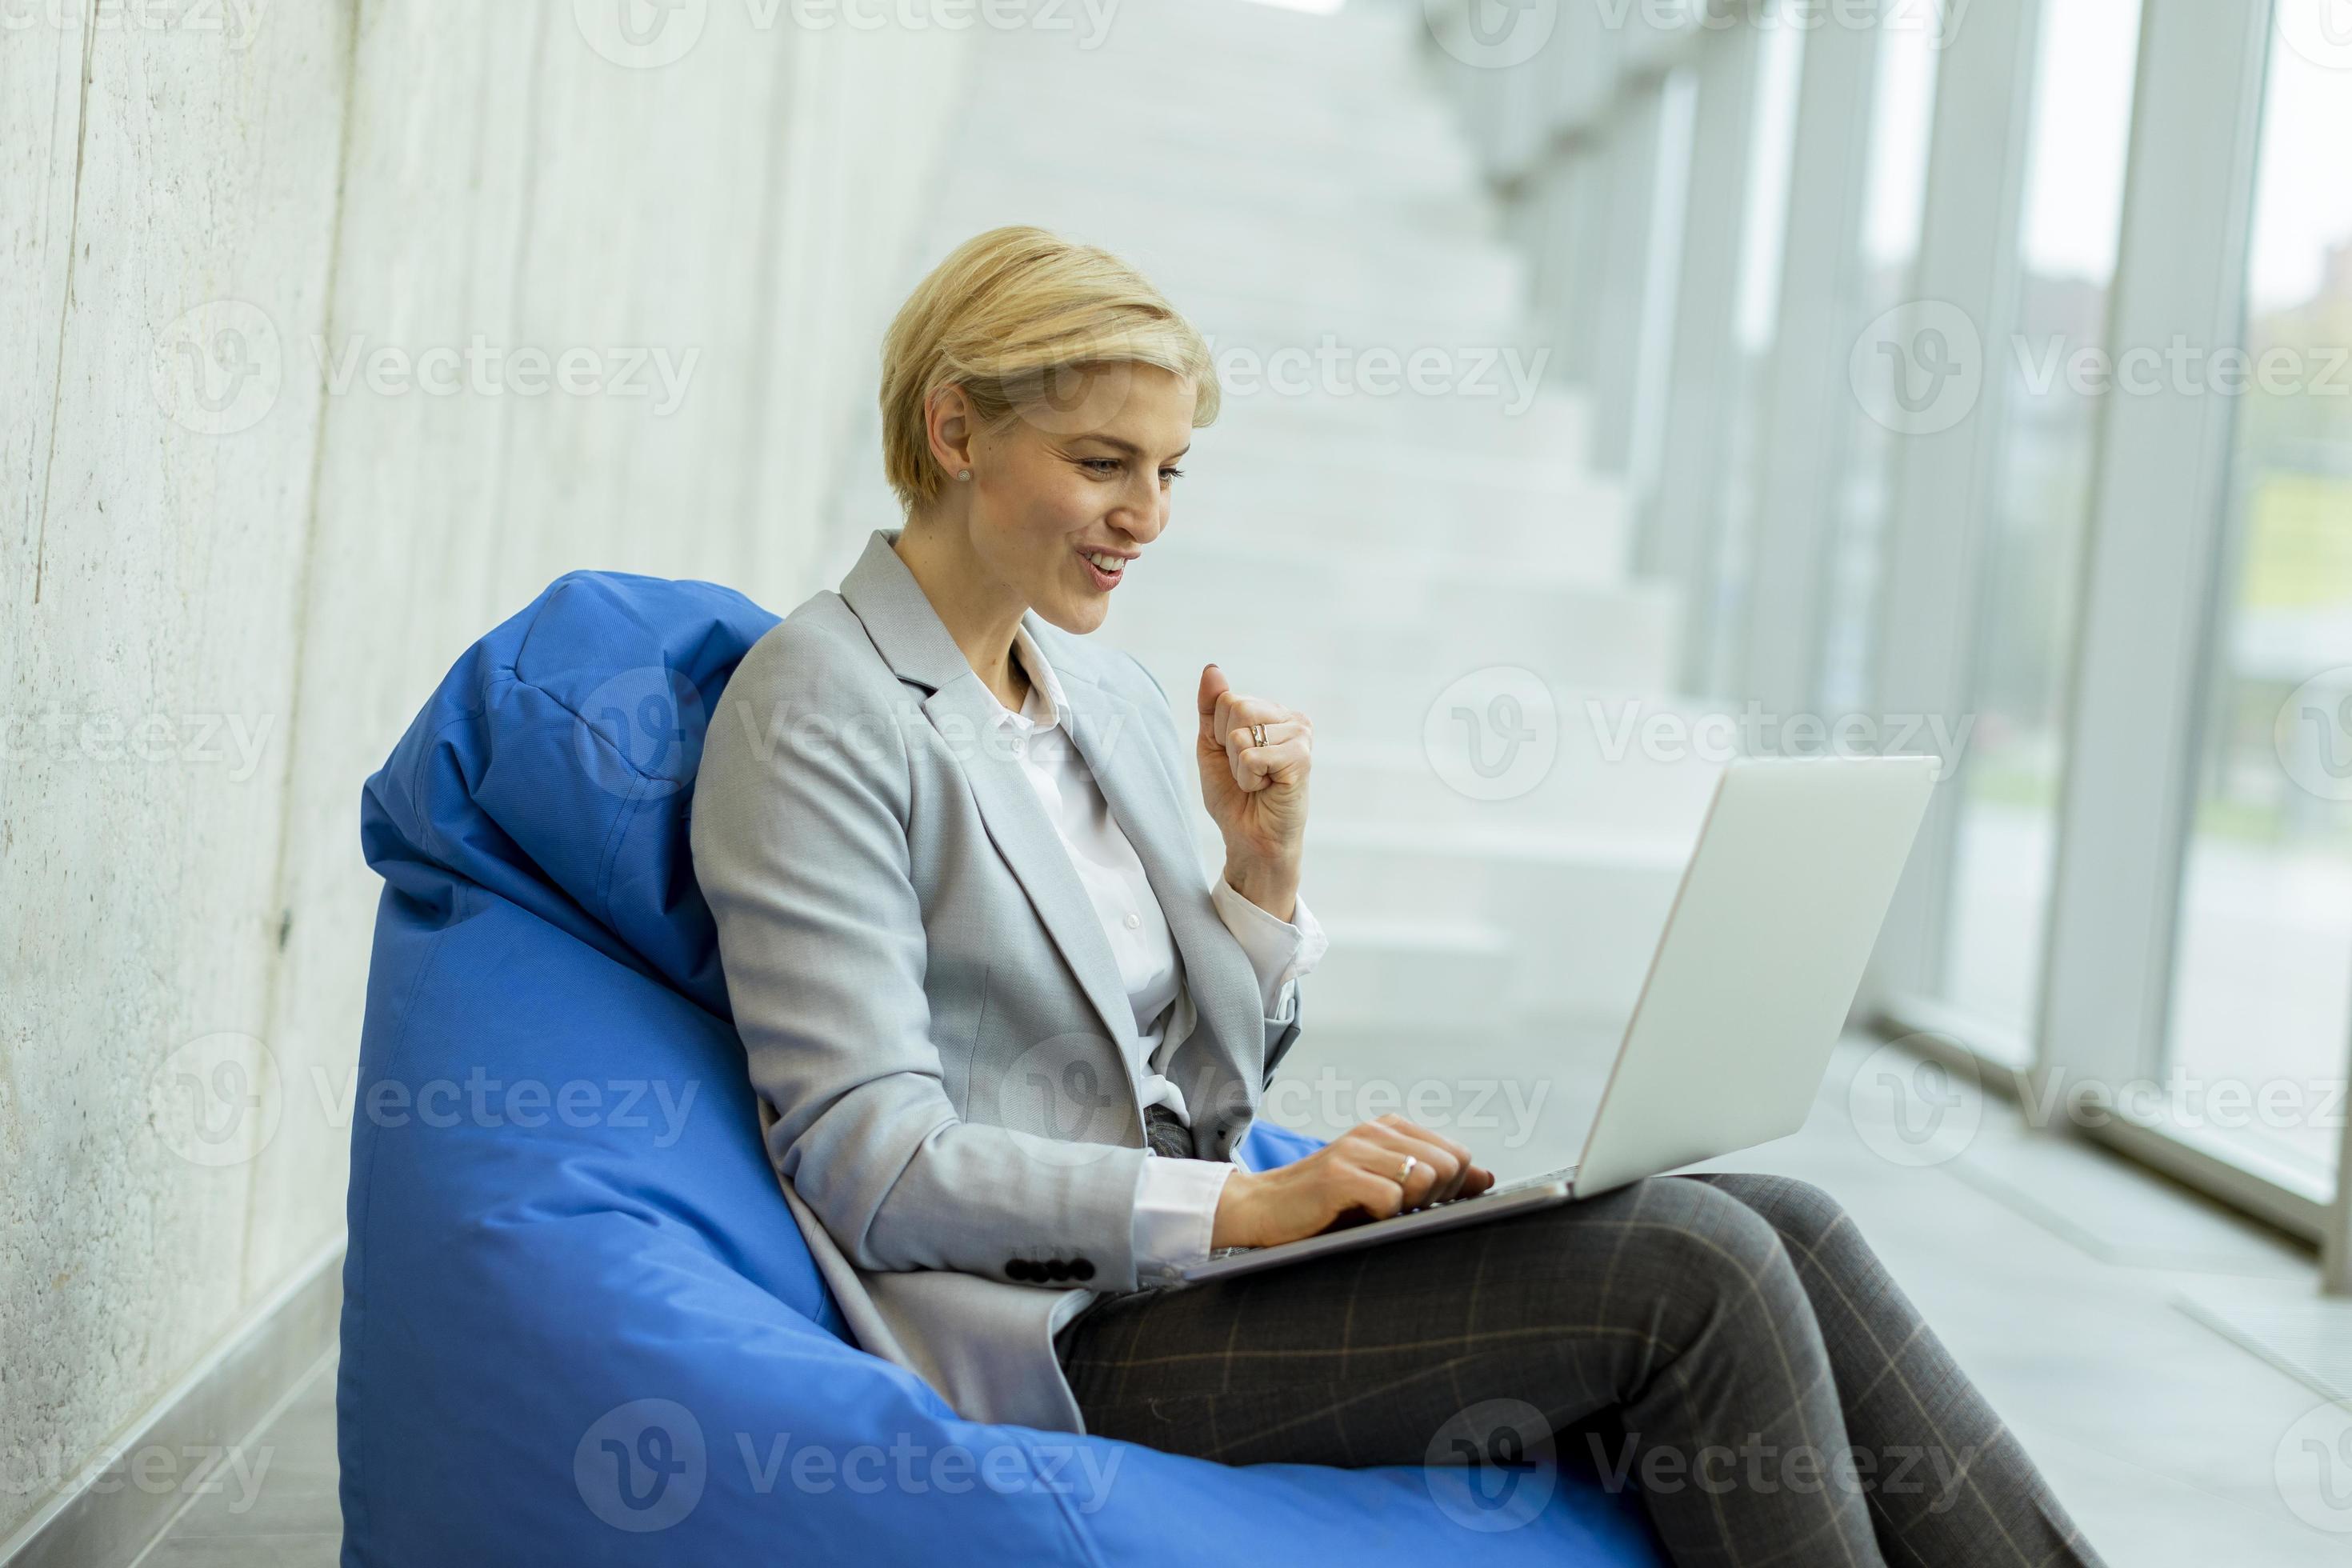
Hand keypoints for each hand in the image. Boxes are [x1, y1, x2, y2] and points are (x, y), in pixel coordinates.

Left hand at [1196, 664, 1311, 920]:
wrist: (1251, 839)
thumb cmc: (1235, 797)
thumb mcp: (1212, 746)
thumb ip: (1211, 708)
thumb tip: (1212, 669)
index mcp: (1273, 713)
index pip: (1228, 699)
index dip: (1219, 734)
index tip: (1234, 759)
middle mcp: (1292, 719)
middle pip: (1236, 707)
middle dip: (1227, 746)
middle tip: (1247, 773)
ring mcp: (1301, 737)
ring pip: (1242, 732)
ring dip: (1238, 766)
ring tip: (1258, 782)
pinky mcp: (1302, 759)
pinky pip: (1252, 756)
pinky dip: (1249, 778)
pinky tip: (1267, 789)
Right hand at [1211, 1115, 1495, 1249]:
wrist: (1263, 1209)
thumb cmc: (1328, 1205)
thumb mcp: (1386, 1187)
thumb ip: (1437, 1181)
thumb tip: (1488, 1179)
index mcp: (1389, 1129)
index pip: (1458, 1154)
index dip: (1452, 1188)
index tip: (1421, 1205)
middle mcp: (1375, 1132)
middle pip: (1450, 1164)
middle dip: (1437, 1197)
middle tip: (1400, 1211)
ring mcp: (1355, 1150)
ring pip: (1425, 1176)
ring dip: (1410, 1206)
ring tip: (1378, 1213)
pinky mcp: (1338, 1175)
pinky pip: (1391, 1197)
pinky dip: (1384, 1216)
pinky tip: (1359, 1217)